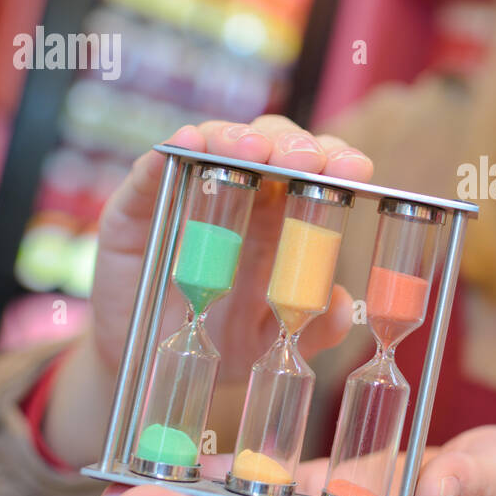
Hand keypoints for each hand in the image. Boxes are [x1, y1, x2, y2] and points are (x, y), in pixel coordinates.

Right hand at [89, 117, 374, 385]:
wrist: (155, 357)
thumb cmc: (221, 335)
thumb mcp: (274, 338)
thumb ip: (313, 327)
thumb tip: (342, 304)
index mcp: (282, 215)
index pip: (314, 170)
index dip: (336, 160)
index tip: (356, 170)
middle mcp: (241, 192)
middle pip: (271, 144)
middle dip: (292, 145)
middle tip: (305, 161)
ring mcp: (189, 191)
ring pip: (216, 142)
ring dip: (236, 138)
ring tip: (253, 152)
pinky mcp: (139, 204)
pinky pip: (153, 169)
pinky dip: (170, 151)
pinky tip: (186, 144)